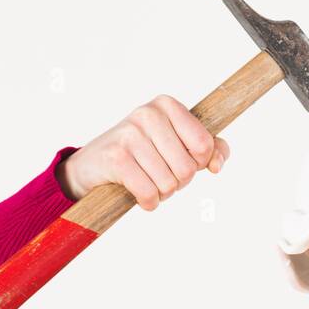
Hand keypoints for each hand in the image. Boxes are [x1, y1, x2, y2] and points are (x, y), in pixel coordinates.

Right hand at [56, 95, 230, 206]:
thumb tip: (217, 164)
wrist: (92, 166)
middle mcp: (148, 114)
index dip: (197, 164)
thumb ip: (208, 149)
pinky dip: (148, 202)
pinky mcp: (116, 157)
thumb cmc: (141, 155)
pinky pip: (149, 193)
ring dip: (161, 193)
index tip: (179, 160)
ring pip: (169, 184)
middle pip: (188, 169)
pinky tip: (137, 193)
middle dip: (177, 182)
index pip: (205, 145)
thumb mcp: (176, 145)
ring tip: (146, 181)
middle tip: (159, 175)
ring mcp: (130, 134)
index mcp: (167, 105)